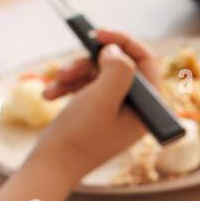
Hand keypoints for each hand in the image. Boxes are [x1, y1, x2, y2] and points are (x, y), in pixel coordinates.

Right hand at [31, 43, 148, 180]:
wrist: (52, 166)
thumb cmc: (80, 136)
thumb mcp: (102, 98)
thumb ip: (118, 69)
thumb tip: (116, 49)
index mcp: (149, 108)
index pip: (146, 60)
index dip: (122, 41)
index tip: (97, 34)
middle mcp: (138, 109)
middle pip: (119, 64)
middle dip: (89, 63)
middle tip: (68, 69)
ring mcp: (119, 110)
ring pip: (99, 73)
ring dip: (75, 73)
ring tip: (56, 84)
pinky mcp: (100, 112)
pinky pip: (88, 86)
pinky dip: (70, 85)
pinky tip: (50, 94)